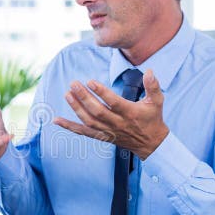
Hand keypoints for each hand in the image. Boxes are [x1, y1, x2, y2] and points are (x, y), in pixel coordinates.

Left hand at [54, 69, 169, 159]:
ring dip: (76, 108)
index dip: (101, 92)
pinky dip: (69, 127)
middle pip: (97, 111)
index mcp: (130, 113)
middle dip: (84, 98)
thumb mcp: (157, 101)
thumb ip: (153, 86)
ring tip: (67, 94)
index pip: (113, 102)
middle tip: (73, 84)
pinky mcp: (102, 136)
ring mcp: (108, 131)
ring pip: (89, 121)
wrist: (151, 144)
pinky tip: (57, 120)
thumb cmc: (153, 119)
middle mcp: (117, 123)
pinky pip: (83, 132)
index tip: (90, 81)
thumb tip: (149, 71)